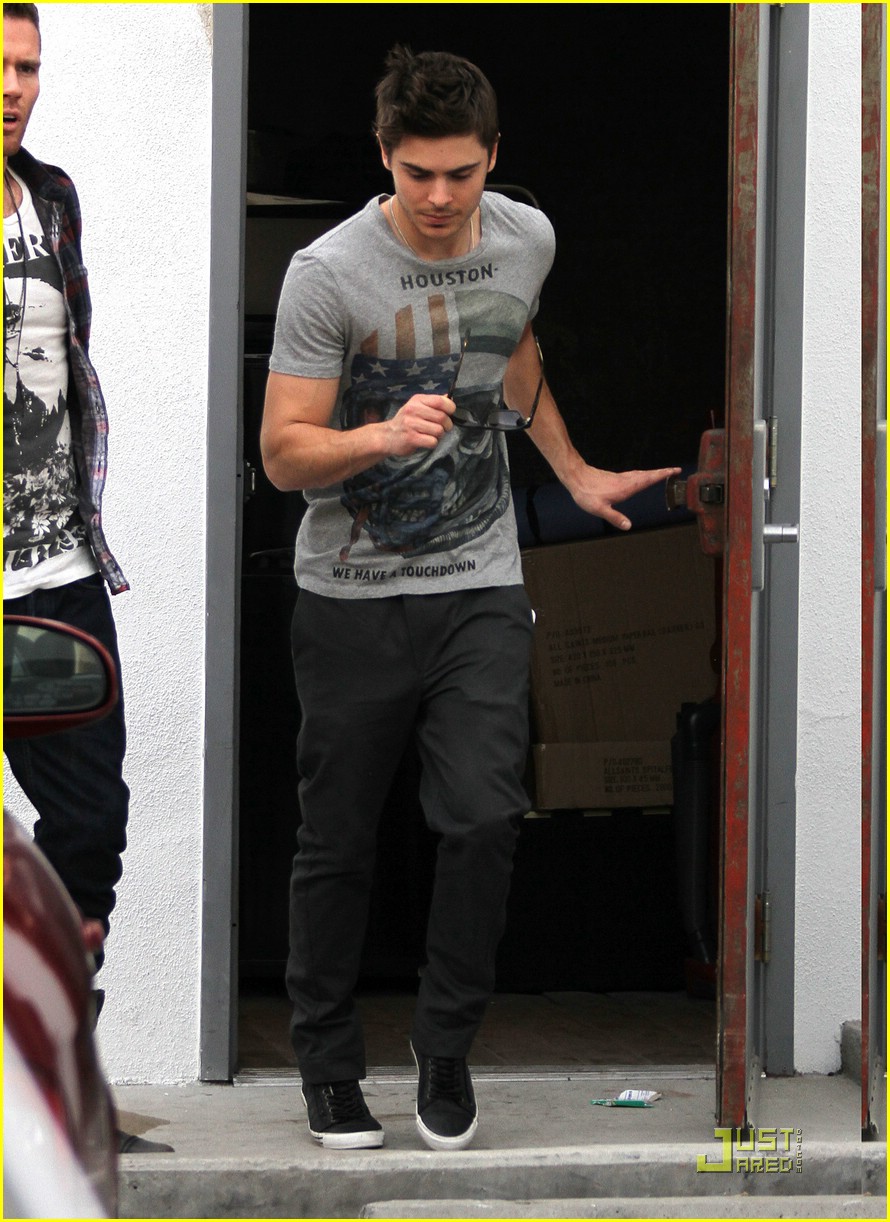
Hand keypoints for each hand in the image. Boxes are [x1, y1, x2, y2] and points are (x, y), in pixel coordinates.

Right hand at [384, 393, 453, 455]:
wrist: (387, 436)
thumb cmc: (406, 421)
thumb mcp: (417, 406)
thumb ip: (433, 402)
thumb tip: (450, 397)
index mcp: (417, 400)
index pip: (440, 401)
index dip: (450, 409)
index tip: (449, 414)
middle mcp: (413, 410)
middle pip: (442, 417)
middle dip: (447, 425)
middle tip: (442, 428)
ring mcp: (411, 424)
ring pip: (439, 431)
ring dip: (439, 435)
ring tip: (431, 434)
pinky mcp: (411, 438)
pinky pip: (432, 441)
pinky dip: (432, 443)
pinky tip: (425, 441)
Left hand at [566, 464, 681, 530]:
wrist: (576, 477)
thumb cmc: (586, 493)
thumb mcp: (600, 509)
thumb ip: (615, 517)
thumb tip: (628, 526)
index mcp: (626, 487)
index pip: (648, 479)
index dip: (662, 475)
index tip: (675, 470)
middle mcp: (626, 481)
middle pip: (648, 475)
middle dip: (662, 472)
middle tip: (675, 470)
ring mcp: (620, 478)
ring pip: (641, 474)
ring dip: (653, 473)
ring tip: (662, 474)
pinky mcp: (615, 478)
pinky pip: (633, 475)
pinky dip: (642, 475)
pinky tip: (640, 478)